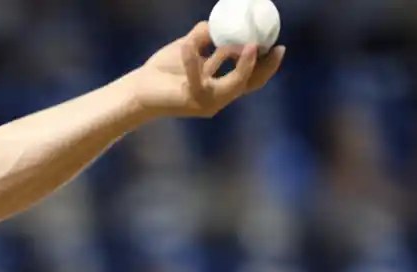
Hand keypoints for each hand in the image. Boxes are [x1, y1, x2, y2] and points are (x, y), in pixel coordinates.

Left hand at [132, 22, 284, 118]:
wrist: (138, 90)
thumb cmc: (162, 71)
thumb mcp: (188, 48)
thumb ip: (205, 37)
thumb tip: (216, 24)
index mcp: (221, 86)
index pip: (251, 79)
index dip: (267, 65)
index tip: (278, 46)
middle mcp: (218, 98)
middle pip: (250, 84)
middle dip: (263, 66)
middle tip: (265, 46)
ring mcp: (206, 103)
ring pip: (234, 84)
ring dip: (236, 61)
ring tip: (239, 45)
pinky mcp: (191, 101)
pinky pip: (199, 78)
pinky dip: (194, 59)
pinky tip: (189, 44)